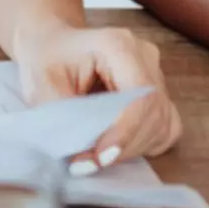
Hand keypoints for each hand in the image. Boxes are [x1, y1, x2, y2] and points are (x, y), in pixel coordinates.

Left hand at [12, 21, 183, 171]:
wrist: (53, 44)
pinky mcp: (157, 91)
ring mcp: (155, 73)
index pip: (140, 95)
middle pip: (155, 113)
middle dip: (125, 147)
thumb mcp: (42, 86)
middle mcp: (145, 57)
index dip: (125, 132)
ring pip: (164, 124)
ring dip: (134, 148)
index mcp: (119, 46)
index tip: (99, 158)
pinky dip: (145, 144)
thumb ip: (64, 118)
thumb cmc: (45, 59)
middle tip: (88, 163)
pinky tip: (117, 147)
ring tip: (98, 156)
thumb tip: (83, 153)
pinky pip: (166, 127)